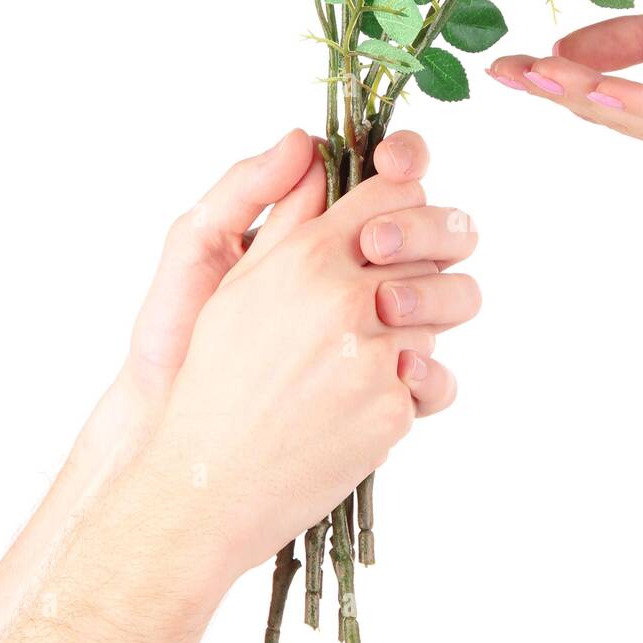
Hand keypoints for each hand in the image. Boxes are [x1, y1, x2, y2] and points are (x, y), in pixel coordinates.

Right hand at [142, 140, 479, 578]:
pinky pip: (435, 382)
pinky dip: (412, 393)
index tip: (404, 231)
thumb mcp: (238, 287)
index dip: (412, 206)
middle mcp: (346, 298)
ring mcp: (374, 355)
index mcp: (308, 257)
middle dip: (433, 269)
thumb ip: (289, 221)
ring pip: (437, 320)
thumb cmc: (214, 384)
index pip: (398, 194)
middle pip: (437, 252)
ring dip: (414, 336)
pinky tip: (368, 404)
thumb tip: (318, 160)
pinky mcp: (393, 409)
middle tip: (409, 294)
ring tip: (370, 358)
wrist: (205, 482)